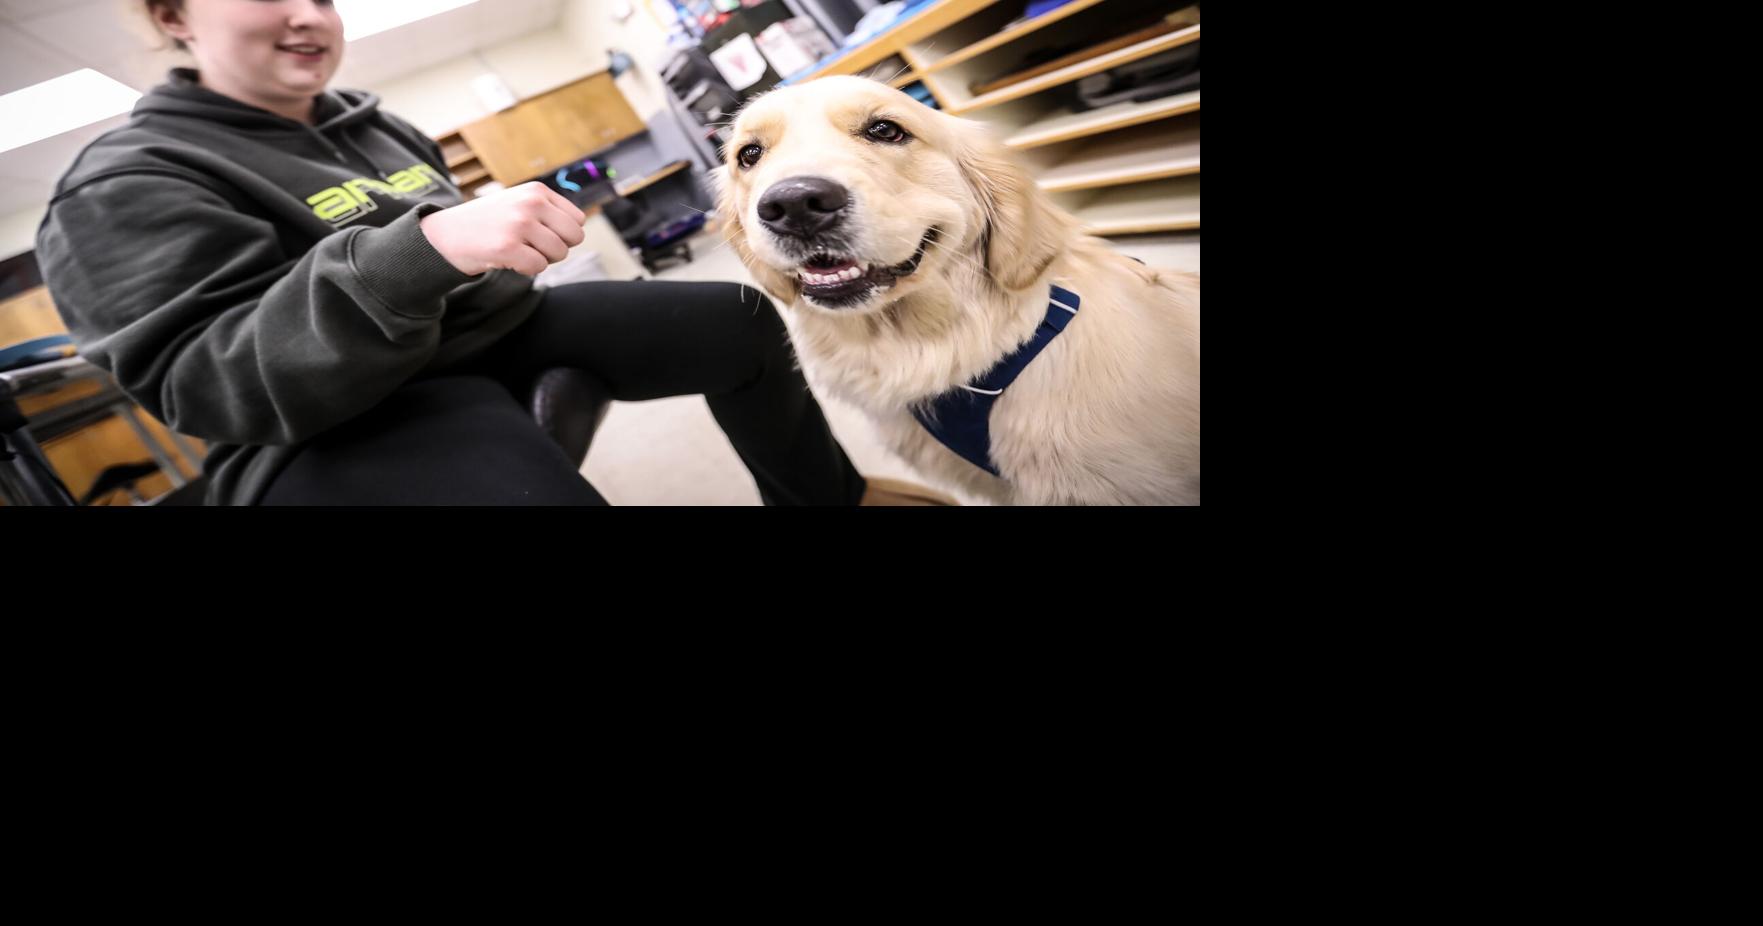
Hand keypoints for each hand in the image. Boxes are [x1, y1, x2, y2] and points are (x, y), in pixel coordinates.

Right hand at [420, 181, 587, 276]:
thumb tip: (579, 230)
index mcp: (537, 191)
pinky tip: (508, 260)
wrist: (444, 234)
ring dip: (541, 259)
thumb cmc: (487, 222)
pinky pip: (539, 267)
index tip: (541, 235)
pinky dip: (526, 270)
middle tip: (533, 247)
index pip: (577, 219)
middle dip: (558, 249)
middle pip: (574, 238)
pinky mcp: (508, 247)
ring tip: (517, 250)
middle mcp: (530, 203)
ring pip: (559, 254)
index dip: (563, 234)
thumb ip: (547, 210)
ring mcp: (519, 224)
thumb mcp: (518, 202)